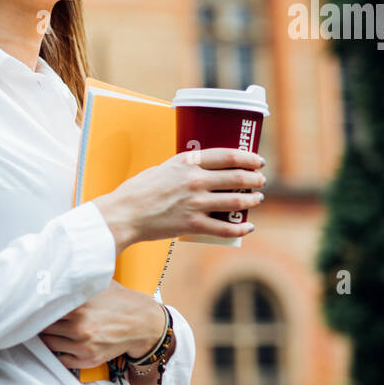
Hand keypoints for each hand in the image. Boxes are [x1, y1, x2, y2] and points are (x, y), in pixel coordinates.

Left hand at [38, 281, 164, 370]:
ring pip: (49, 343)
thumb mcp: (100, 284)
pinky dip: (56, 352)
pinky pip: (61, 359)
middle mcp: (79, 327)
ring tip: (46, 329)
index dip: (36, 307)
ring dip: (46, 337)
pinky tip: (58, 342)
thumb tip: (56, 270)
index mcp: (78, 307)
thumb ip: (78, 280)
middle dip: (39, 322)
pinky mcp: (88, 360)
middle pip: (43, 327)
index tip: (31, 304)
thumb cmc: (120, 302)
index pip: (44, 309)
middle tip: (35, 318)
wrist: (143, 324)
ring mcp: (83, 346)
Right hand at [93, 147, 265, 249]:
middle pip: (237, 177)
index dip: (248, 158)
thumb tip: (202, 171)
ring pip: (236, 201)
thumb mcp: (162, 169)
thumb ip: (184, 168)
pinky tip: (248, 227)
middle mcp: (195, 181)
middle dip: (254, 179)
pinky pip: (225, 229)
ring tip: (257, 198)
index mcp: (187, 162)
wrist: (123, 215)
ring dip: (252, 200)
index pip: (228, 156)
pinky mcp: (193, 225)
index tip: (257, 160)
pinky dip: (240, 229)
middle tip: (260, 181)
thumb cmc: (137, 191)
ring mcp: (195, 203)